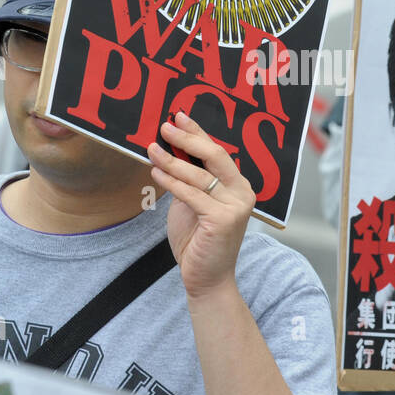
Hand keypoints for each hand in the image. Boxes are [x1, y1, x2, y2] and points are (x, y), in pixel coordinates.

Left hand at [147, 112, 254, 300]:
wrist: (206, 278)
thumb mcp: (192, 203)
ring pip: (199, 175)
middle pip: (215, 156)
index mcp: (239, 186)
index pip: (217, 152)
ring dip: (172, 160)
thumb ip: (188, 180)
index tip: (179, 116)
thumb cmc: (198, 241)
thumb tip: (170, 149)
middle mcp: (243, 192)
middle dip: (188, 138)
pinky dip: (172, 182)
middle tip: (165, 126)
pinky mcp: (223, 220)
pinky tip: (156, 172)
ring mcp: (236, 206)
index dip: (198, 132)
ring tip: (152, 149)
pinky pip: (192, 195)